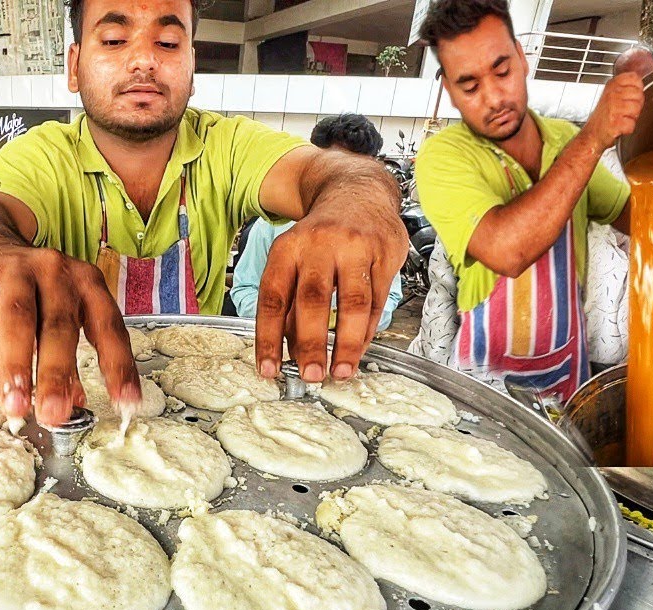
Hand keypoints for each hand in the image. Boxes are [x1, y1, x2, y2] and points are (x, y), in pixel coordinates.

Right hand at [0, 245, 140, 426]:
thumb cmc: (30, 290)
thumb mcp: (58, 314)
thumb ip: (69, 357)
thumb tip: (76, 401)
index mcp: (86, 282)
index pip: (109, 326)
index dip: (119, 365)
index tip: (125, 401)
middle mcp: (56, 271)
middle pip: (59, 326)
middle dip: (56, 374)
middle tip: (54, 413)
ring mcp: (16, 270)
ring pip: (18, 321)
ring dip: (17, 367)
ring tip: (16, 405)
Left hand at [254, 204, 407, 382]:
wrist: (358, 191)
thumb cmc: (321, 235)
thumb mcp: (294, 257)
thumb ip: (289, 299)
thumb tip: (286, 349)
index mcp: (288, 248)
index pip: (273, 298)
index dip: (268, 337)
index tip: (268, 368)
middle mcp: (319, 244)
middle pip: (312, 300)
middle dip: (311, 343)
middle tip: (310, 375)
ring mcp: (355, 247)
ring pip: (352, 302)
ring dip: (346, 343)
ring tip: (341, 371)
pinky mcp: (384, 253)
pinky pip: (377, 299)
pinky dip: (367, 329)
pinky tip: (359, 349)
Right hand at [582, 72, 644, 151]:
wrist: (591, 136)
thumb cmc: (603, 118)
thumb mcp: (611, 95)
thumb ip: (625, 86)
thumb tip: (641, 81)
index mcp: (612, 85)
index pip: (634, 78)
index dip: (636, 88)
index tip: (628, 97)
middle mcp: (612, 94)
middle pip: (639, 94)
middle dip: (635, 105)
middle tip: (623, 111)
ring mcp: (613, 107)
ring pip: (637, 109)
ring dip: (632, 117)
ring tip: (621, 118)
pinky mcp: (615, 122)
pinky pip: (632, 124)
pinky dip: (627, 129)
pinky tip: (619, 127)